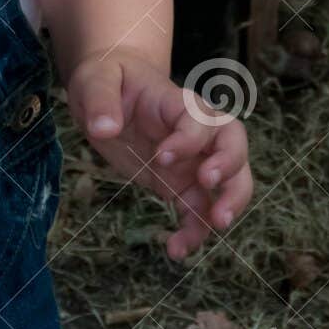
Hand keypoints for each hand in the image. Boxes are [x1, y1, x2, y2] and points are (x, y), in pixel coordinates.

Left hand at [65, 49, 252, 259]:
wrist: (111, 92)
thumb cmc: (107, 78)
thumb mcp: (95, 79)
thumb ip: (100, 100)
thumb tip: (104, 128)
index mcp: (176, 101)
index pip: (199, 118)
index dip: (189, 139)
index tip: (162, 156)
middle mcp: (195, 130)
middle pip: (234, 143)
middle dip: (231, 166)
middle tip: (209, 185)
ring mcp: (193, 159)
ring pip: (232, 180)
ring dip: (231, 203)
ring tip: (215, 226)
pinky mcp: (182, 184)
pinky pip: (200, 210)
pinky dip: (195, 232)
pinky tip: (176, 250)